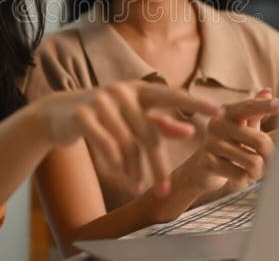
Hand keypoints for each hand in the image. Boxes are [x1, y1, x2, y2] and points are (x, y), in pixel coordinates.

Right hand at [34, 81, 222, 194]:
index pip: (172, 95)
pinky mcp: (83, 114)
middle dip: (158, 165)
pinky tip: (124, 180)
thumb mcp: (132, 116)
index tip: (220, 111)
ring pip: (127, 144)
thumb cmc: (104, 116)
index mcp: (139, 89)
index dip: (195, 103)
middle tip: (166, 189)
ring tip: (139, 187)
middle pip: (148, 133)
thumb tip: (191, 130)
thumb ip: (160, 123)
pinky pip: (106, 147)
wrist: (59, 114)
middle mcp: (122, 91)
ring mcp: (101, 101)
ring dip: (134, 171)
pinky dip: (116, 167)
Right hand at [175, 89, 278, 196]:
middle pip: (260, 140)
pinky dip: (244, 181)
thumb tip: (268, 91)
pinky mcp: (208, 162)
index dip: (265, 107)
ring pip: (253, 162)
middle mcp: (218, 124)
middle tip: (268, 164)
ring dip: (257, 172)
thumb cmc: (226, 147)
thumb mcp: (241, 128)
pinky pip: (240, 175)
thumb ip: (255, 112)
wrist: (199, 170)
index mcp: (227, 112)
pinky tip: (237, 178)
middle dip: (270, 157)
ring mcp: (211, 143)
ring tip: (251, 172)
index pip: (249, 107)